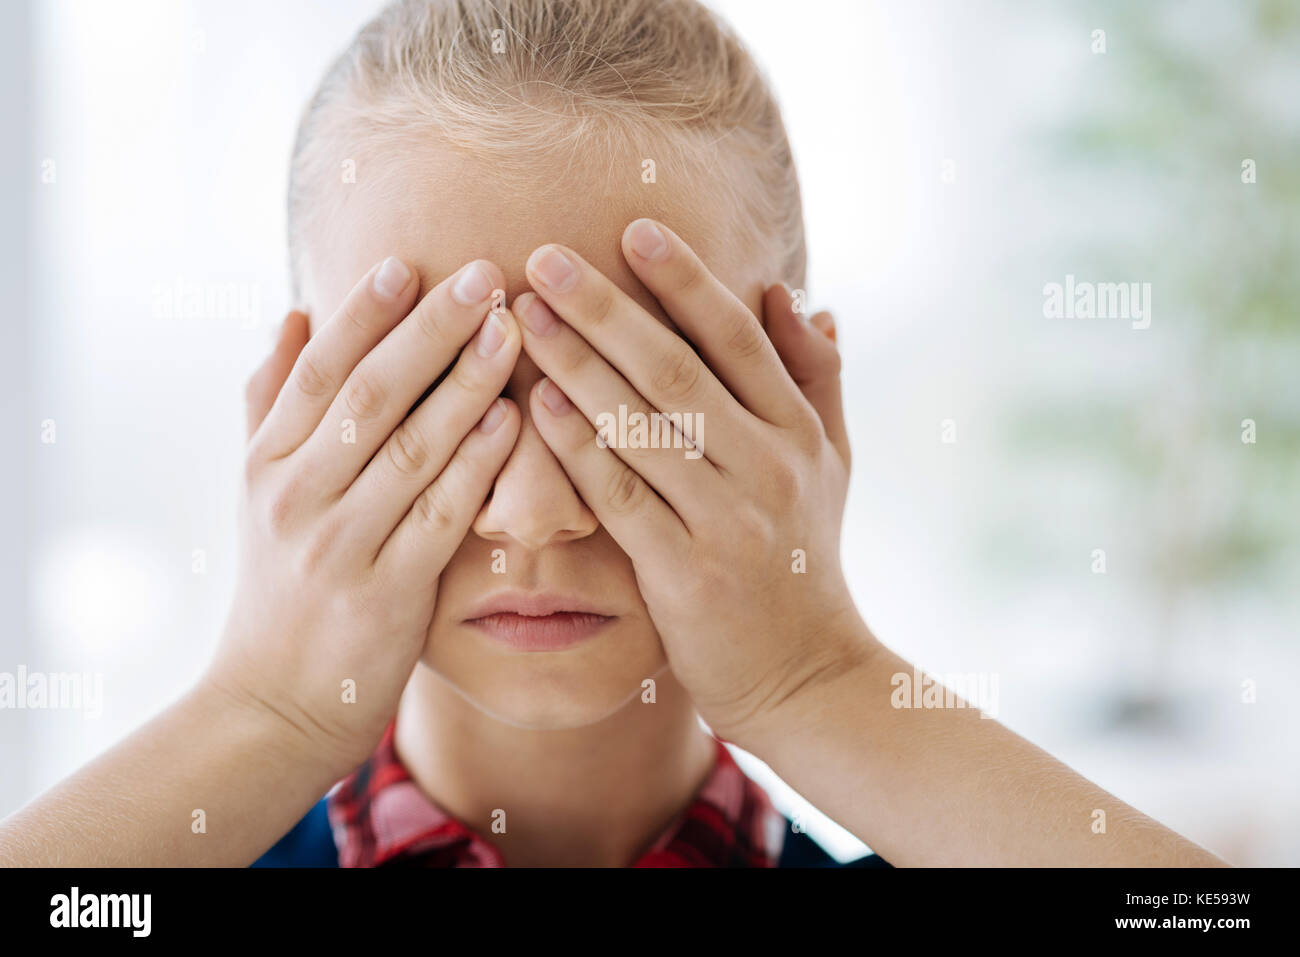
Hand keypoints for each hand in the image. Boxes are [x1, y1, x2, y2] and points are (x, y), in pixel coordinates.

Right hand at [207, 256, 521, 773]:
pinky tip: (514, 421)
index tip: (409, 261)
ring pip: (410, 447)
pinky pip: (439, 516)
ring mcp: (340, 545)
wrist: (272, 701)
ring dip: (465, 383)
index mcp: (267, 462)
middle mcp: (296, 495)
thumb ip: (271, 402)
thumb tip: (289, 313)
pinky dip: (475, 465)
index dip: (363, 314)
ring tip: (512, 328)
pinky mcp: (385, 592)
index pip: (319, 371)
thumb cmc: (279, 586)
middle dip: (429, 330)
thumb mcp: (256, 491)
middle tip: (486, 274)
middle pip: (369, 395)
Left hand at [513, 219, 870, 746]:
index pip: (738, 339)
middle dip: (609, 308)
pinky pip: (620, 495)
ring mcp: (728, 519)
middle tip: (545, 256)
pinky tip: (536, 403)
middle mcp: (769, 466)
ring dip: (579, 365)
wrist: (807, 676)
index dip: (686, 280)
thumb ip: (817, 378)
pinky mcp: (685, 572)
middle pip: (679, 370)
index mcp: (799, 432)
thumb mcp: (833, 464)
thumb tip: (800, 296)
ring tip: (523, 316)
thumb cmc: (808, 561)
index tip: (633, 229)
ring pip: (643, 426)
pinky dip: (579, 447)